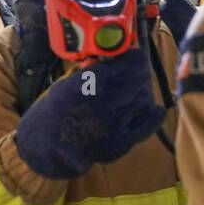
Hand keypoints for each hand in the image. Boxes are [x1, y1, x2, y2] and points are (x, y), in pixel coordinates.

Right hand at [15, 47, 165, 178]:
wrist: (48, 149)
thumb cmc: (52, 114)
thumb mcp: (64, 85)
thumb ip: (88, 72)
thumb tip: (108, 59)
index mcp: (86, 84)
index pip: (124, 63)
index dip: (133, 57)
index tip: (134, 55)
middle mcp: (103, 101)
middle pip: (137, 79)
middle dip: (140, 72)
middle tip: (139, 70)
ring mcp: (115, 122)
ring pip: (143, 98)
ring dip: (143, 91)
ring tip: (139, 88)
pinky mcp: (122, 141)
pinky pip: (148, 125)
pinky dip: (154, 114)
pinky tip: (155, 108)